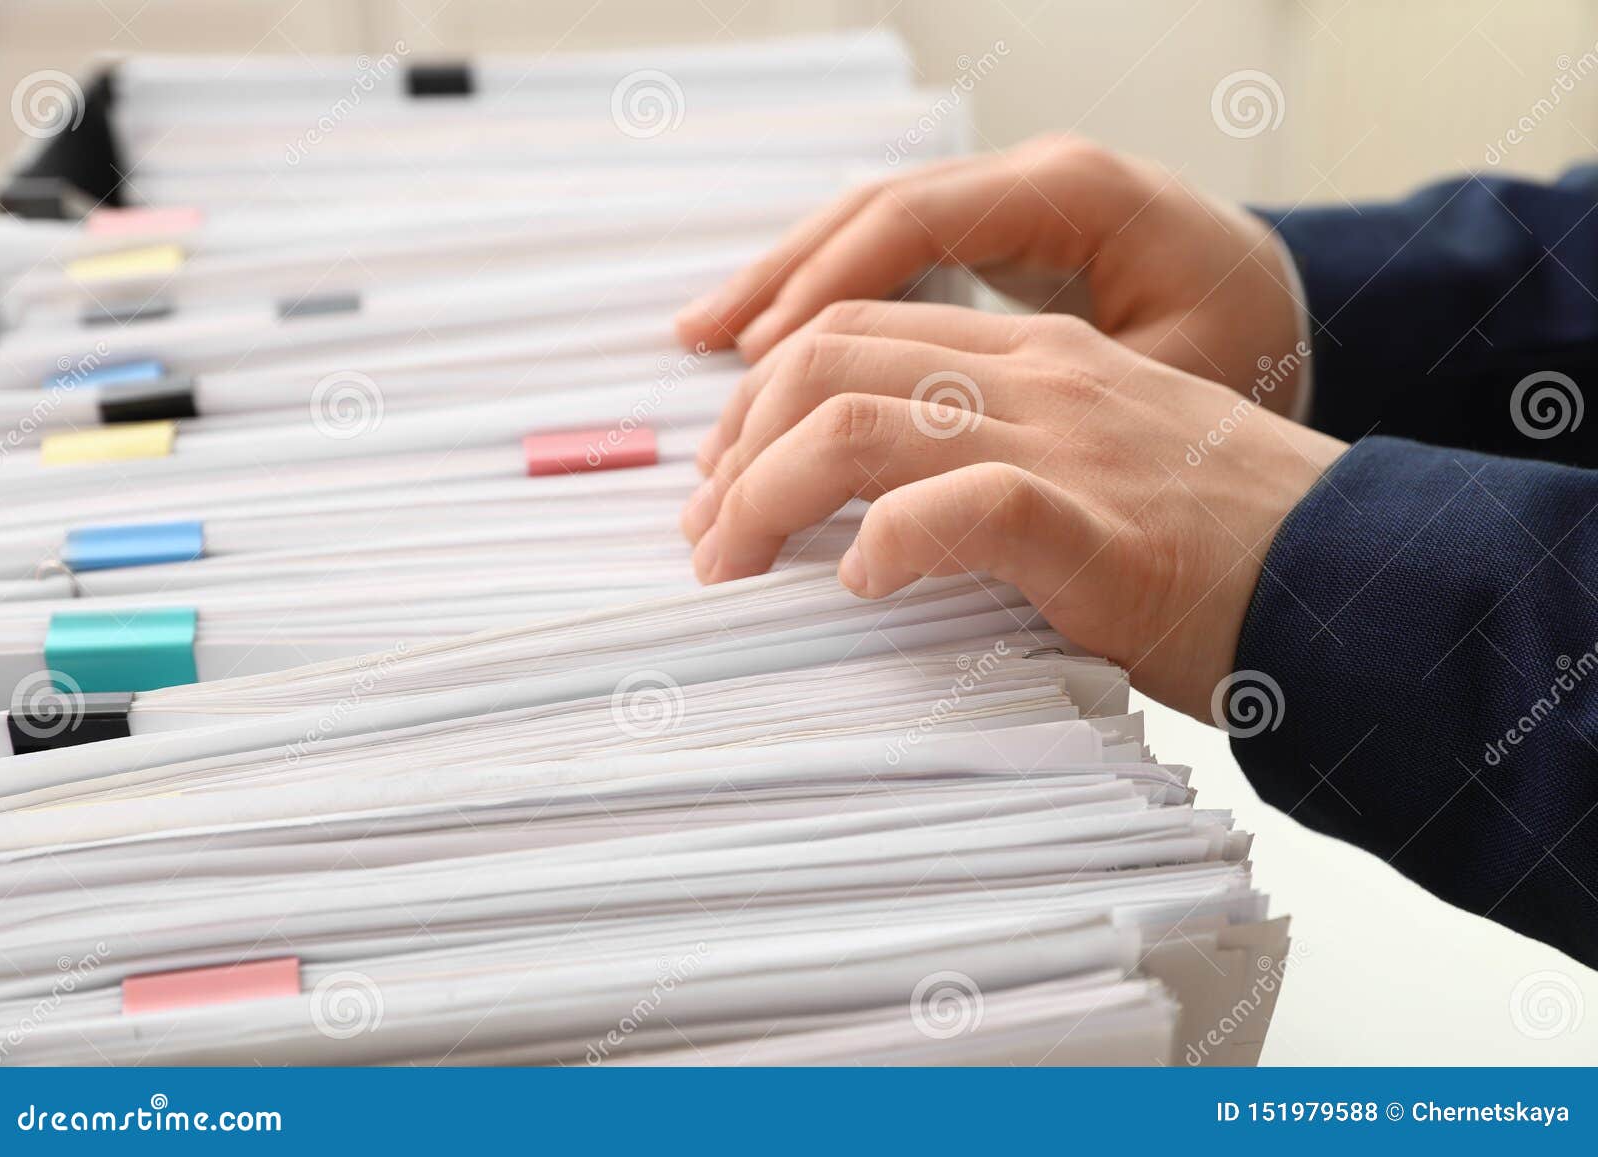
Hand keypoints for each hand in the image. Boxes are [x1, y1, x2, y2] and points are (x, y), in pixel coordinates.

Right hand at [676, 135, 1306, 471]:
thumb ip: (1059, 422)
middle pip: (869, 217)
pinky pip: (892, 264)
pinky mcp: (998, 249)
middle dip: (777, 292)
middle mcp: (1029, 182)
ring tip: (700, 345)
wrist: (1293, 331)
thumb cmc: (1251, 365)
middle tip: (705, 368)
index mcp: (1074, 194)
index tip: (754, 365)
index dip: (820, 294)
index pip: (911, 223)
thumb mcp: (1177, 391)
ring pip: (867, 233)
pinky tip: (773, 345)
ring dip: (782, 292)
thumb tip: (934, 484)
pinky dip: (824, 302)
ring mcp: (1009, 208)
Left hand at [679, 305, 1344, 718]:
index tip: (723, 482)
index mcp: (1035, 358)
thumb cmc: (1223, 549)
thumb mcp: (1098, 473)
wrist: (1354, 583)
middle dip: (733, 449)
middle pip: (826, 361)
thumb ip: (995, 468)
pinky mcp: (1094, 527)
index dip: (760, 403)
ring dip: (765, 497)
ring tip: (732, 569)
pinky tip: (861, 587)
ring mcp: (1065, 443)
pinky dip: (885, 544)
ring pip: (859, 423)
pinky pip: (958, 507)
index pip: (853, 333)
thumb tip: (870, 529)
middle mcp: (1037, 379)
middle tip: (704, 539)